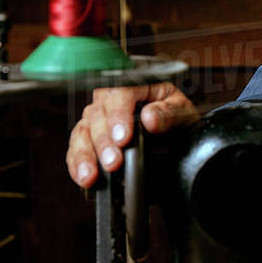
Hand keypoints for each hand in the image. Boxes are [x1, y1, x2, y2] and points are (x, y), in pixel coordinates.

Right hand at [66, 82, 197, 187]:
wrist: (178, 136)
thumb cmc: (179, 119)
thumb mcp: (183, 113)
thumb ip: (168, 113)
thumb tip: (149, 117)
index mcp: (138, 85)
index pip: (120, 93)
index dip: (118, 115)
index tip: (123, 138)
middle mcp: (113, 98)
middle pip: (98, 114)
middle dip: (104, 142)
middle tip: (113, 162)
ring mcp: (99, 117)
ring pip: (83, 131)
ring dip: (85, 155)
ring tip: (91, 175)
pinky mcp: (91, 137)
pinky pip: (77, 147)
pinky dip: (77, 163)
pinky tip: (83, 177)